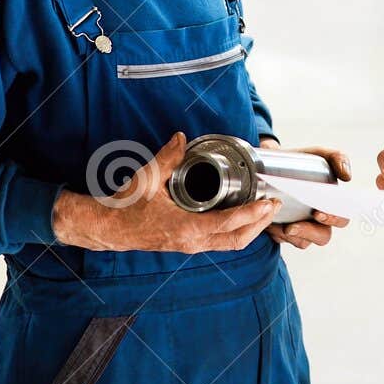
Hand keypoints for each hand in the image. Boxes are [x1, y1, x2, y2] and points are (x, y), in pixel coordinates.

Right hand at [53, 133, 279, 253]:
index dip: (252, 213)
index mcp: (186, 228)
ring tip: (264, 211)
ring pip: (230, 243)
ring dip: (250, 228)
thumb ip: (168, 156)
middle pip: (237, 240)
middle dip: (259, 224)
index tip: (267, 202)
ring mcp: (191, 245)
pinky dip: (237, 230)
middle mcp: (192, 241)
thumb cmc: (127, 206)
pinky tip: (242, 217)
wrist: (110, 227)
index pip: (228, 223)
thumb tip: (182, 138)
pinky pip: (220, 241)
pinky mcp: (188, 244)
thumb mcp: (147, 177)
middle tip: (273, 205)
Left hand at [261, 140, 350, 248]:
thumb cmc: (300, 161)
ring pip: (303, 242)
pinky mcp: (286, 233)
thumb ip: (337, 158)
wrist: (271, 164)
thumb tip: (347, 176)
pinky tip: (269, 224)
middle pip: (323, 237)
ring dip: (290, 236)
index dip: (333, 219)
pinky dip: (277, 234)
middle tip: (292, 227)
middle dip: (308, 233)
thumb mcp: (319, 154)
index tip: (317, 213)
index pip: (342, 218)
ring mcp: (303, 229)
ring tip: (277, 224)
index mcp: (332, 204)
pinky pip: (284, 241)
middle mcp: (320, 220)